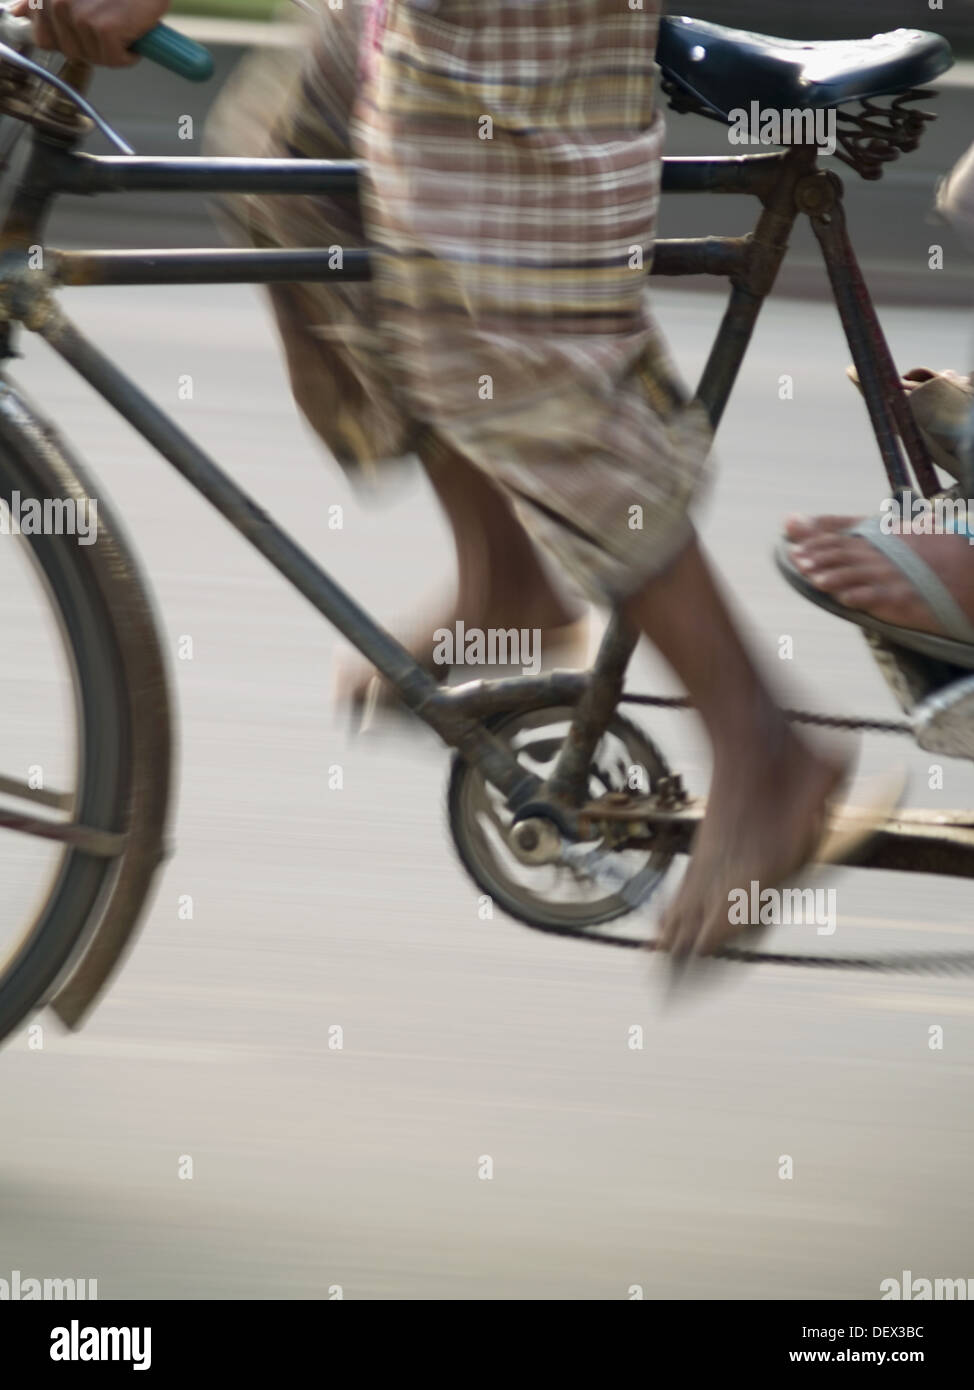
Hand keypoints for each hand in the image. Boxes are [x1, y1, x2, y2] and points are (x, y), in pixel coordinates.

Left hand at [10, 0, 172, 67]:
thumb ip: (39, 0)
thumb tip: (19, 12)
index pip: (42, 37)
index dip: (64, 39)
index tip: (82, 30)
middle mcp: (58, 2)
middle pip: (69, 52)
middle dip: (90, 46)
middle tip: (106, 24)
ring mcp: (80, 16)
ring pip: (93, 58)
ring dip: (111, 49)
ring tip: (120, 24)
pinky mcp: (104, 29)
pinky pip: (115, 60)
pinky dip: (129, 53)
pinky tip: (132, 30)